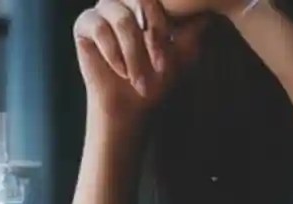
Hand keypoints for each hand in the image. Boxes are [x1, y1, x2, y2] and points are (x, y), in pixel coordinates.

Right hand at [74, 0, 207, 124]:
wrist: (130, 103)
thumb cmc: (158, 76)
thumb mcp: (186, 50)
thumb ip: (196, 26)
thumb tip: (208, 10)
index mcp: (152, 0)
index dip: (168, 25)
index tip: (172, 52)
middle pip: (143, 1)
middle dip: (155, 36)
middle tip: (160, 65)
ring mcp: (105, 7)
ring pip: (122, 18)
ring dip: (134, 51)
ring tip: (138, 76)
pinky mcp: (84, 23)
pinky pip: (99, 28)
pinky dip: (112, 52)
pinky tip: (120, 70)